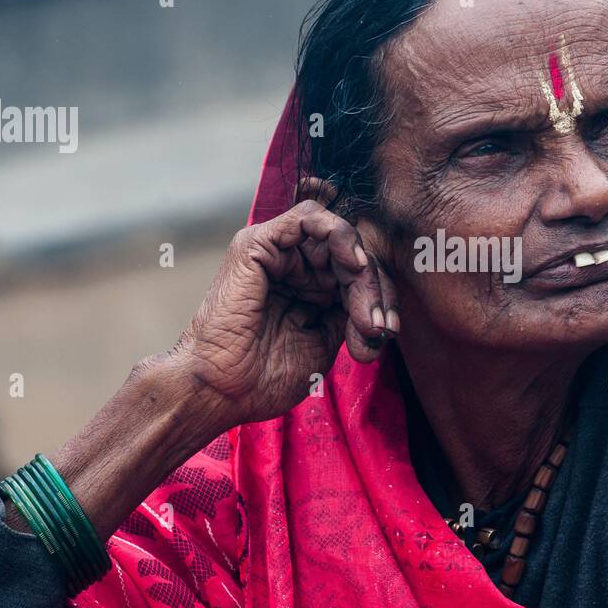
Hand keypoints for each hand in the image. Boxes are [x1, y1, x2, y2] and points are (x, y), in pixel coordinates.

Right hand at [165, 198, 398, 430]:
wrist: (222, 391)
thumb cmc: (265, 376)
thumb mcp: (324, 342)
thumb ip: (349, 312)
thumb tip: (381, 302)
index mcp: (309, 288)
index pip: (357, 274)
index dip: (379, 296)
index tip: (385, 333)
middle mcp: (294, 265)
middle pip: (351, 253)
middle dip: (373, 286)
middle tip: (376, 325)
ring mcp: (276, 252)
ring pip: (336, 234)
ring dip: (359, 264)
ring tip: (363, 298)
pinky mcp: (257, 243)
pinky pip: (308, 216)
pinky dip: (338, 233)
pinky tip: (352, 263)